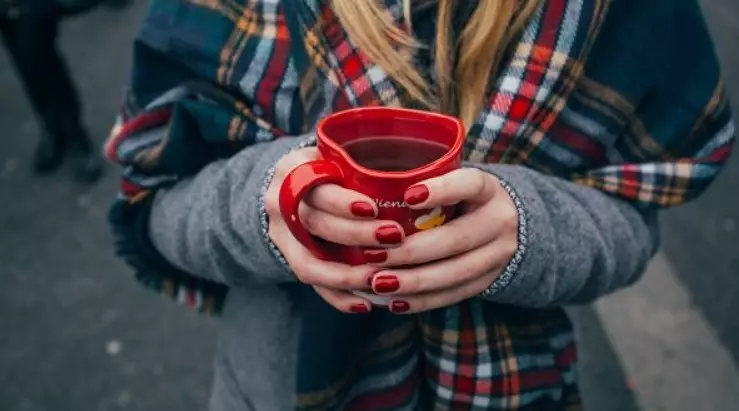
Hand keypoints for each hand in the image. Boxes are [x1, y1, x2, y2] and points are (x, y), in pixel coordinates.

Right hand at [263, 147, 405, 312]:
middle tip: (394, 238)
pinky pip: (312, 284)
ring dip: (346, 275)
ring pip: (309, 263)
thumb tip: (418, 176)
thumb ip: (361, 163)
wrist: (290, 188)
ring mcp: (280, 236)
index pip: (315, 187)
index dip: (342, 202)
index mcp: (293, 170)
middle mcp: (280, 203)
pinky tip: (365, 303)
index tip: (374, 209)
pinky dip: (338, 297)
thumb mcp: (336, 155)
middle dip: (355, 235)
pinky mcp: (289, 260)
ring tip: (379, 280)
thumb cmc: (328, 168)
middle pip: (315, 224)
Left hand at [365, 168, 518, 313]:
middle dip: (412, 251)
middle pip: (456, 239)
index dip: (442, 190)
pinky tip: (395, 302)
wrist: (510, 226)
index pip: (470, 184)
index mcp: (489, 190)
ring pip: (455, 273)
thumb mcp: (455, 183)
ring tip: (378, 283)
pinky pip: (454, 294)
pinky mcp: (489, 281)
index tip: (407, 196)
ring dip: (413, 281)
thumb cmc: (463, 199)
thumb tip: (371, 190)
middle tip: (373, 256)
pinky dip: (423, 300)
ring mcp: (498, 255)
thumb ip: (426, 184)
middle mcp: (499, 221)